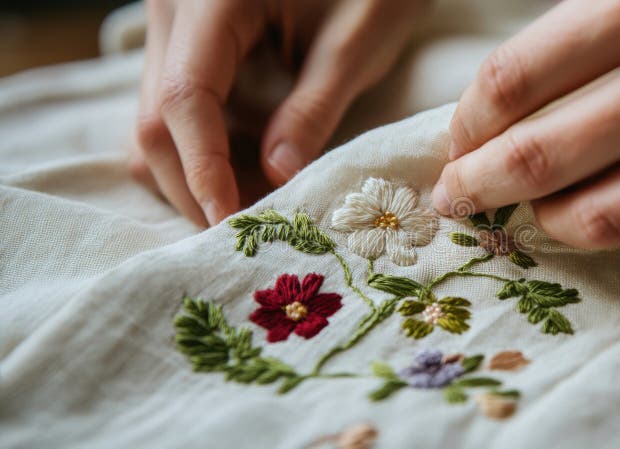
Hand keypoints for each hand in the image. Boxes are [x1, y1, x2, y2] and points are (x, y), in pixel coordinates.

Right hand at [130, 0, 427, 225]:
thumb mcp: (355, 43)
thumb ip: (313, 111)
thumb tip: (276, 179)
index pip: (184, 98)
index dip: (204, 170)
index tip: (232, 223)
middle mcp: (175, 8)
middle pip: (154, 117)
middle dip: (195, 182)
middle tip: (249, 226)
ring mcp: (175, 23)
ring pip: (155, 117)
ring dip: (196, 170)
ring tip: (257, 199)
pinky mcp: (187, 38)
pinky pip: (174, 104)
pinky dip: (204, 146)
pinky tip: (250, 166)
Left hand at [432, 0, 619, 261]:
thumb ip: (585, 24)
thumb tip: (497, 103)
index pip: (513, 79)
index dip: (466, 122)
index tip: (456, 144)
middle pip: (544, 159)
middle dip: (479, 186)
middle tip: (455, 196)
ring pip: (606, 217)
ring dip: (551, 222)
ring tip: (533, 211)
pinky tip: (618, 213)